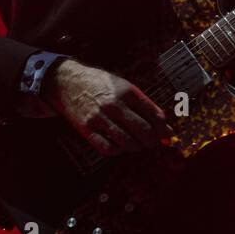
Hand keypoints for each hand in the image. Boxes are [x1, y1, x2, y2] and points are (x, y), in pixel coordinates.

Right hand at [43, 59, 170, 155]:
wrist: (69, 83)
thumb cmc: (101, 84)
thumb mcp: (124, 86)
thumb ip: (144, 105)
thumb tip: (165, 126)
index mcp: (128, 92)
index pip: (155, 116)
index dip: (163, 128)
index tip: (165, 133)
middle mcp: (115, 105)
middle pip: (144, 131)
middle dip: (152, 140)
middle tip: (152, 142)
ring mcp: (100, 118)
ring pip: (128, 142)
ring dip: (137, 146)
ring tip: (137, 144)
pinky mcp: (87, 129)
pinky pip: (108, 148)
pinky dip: (118, 151)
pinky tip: (120, 145)